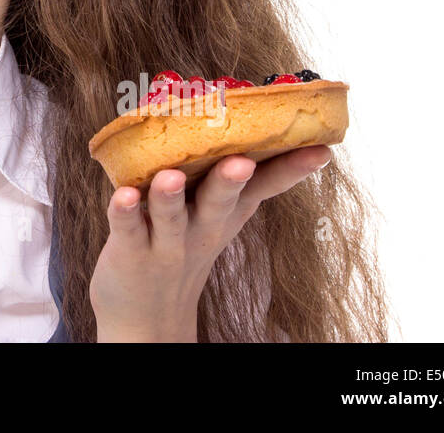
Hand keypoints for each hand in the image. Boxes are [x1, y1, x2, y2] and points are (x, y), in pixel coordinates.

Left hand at [89, 145, 331, 341]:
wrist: (147, 316)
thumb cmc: (183, 247)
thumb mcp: (217, 218)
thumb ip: (232, 181)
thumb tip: (254, 127)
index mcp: (224, 214)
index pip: (262, 188)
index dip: (290, 170)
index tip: (321, 149)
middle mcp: (200, 228)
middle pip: (219, 202)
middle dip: (230, 181)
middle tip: (240, 162)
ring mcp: (165, 242)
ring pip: (170, 216)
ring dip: (170, 195)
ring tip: (170, 176)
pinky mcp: (129, 250)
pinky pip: (127, 228)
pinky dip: (124, 211)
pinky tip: (122, 195)